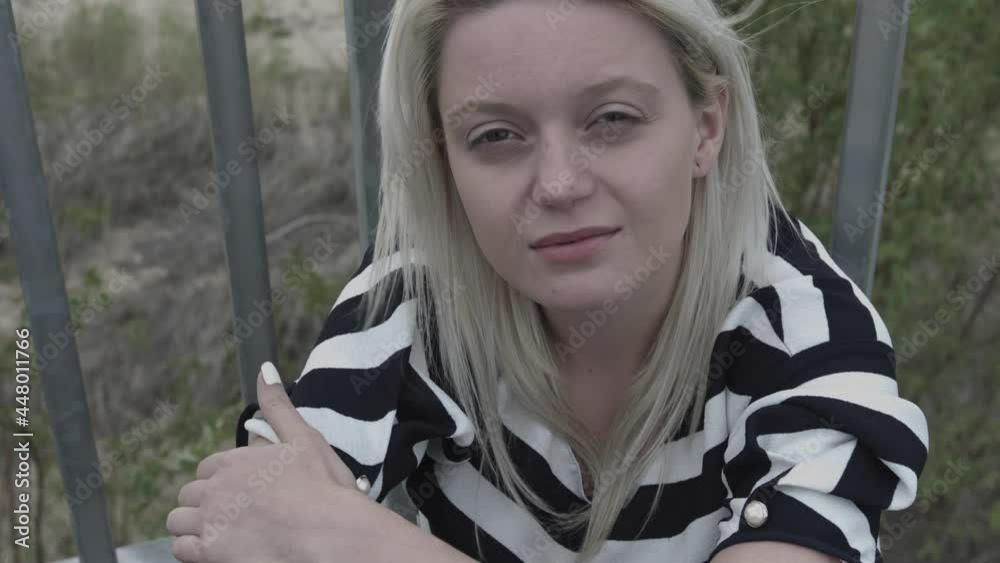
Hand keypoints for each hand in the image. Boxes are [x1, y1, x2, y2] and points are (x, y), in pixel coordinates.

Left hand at [166, 362, 379, 562]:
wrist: (332, 535)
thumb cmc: (325, 487)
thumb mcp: (304, 438)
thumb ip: (278, 406)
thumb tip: (264, 369)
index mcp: (236, 461)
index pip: (207, 469)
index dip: (222, 480)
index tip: (242, 492)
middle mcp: (217, 489)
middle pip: (190, 494)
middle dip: (206, 503)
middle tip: (236, 515)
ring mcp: (210, 522)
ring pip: (178, 521)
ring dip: (194, 526)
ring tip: (223, 534)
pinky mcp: (209, 553)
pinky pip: (180, 549)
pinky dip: (192, 550)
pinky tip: (217, 551)